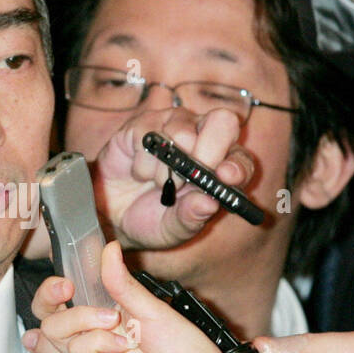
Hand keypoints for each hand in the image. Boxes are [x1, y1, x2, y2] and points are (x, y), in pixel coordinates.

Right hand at [23, 241, 220, 352]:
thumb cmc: (183, 349)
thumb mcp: (152, 308)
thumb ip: (122, 283)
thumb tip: (108, 250)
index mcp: (104, 311)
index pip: (63, 297)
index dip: (54, 286)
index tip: (66, 278)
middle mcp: (93, 332)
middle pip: (47, 316)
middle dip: (47, 298)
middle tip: (66, 289)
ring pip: (53, 332)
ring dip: (79, 318)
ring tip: (112, 320)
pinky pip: (76, 351)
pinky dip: (96, 341)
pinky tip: (120, 345)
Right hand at [94, 108, 251, 250]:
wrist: (112, 215)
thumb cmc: (151, 219)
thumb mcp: (173, 230)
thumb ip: (191, 218)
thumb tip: (209, 203)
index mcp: (221, 167)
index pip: (241, 158)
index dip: (237, 165)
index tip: (225, 177)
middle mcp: (203, 139)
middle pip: (223, 122)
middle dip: (209, 150)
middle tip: (189, 178)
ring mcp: (175, 127)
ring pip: (182, 131)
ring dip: (168, 167)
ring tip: (158, 184)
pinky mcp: (145, 124)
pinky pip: (149, 135)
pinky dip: (143, 164)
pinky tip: (140, 174)